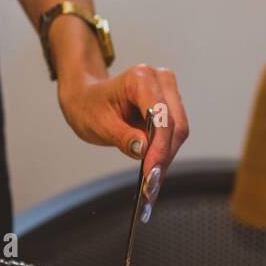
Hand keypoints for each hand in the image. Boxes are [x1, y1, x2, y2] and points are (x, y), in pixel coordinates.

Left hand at [57, 64, 189, 211]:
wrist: (88, 98)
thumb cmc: (90, 106)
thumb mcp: (99, 124)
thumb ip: (123, 136)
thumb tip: (144, 150)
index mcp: (141, 78)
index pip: (160, 116)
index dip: (160, 148)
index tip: (152, 174)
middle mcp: (160, 81)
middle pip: (175, 125)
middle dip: (164, 158)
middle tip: (151, 187)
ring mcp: (168, 93)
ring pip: (178, 132)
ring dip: (166, 159)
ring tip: (151, 185)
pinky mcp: (170, 107)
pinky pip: (174, 134)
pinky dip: (165, 154)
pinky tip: (154, 172)